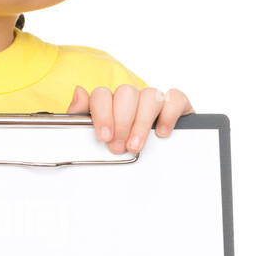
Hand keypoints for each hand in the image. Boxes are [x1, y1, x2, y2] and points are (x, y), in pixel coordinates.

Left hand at [66, 84, 194, 152]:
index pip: (102, 94)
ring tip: (136, 145)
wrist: (150, 163)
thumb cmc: (119, 147)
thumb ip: (79, 116)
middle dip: (121, 122)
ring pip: (149, 95)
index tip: (104, 136)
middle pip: (126, 93)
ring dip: (141, 122)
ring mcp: (154, 100)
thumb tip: (79, 92)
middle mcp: (132, 98)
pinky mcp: (176, 105)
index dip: (103, 114)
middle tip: (119, 147)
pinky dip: (168, 114)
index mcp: (110, 102)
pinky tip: (161, 132)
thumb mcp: (93, 137)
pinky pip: (175, 98)